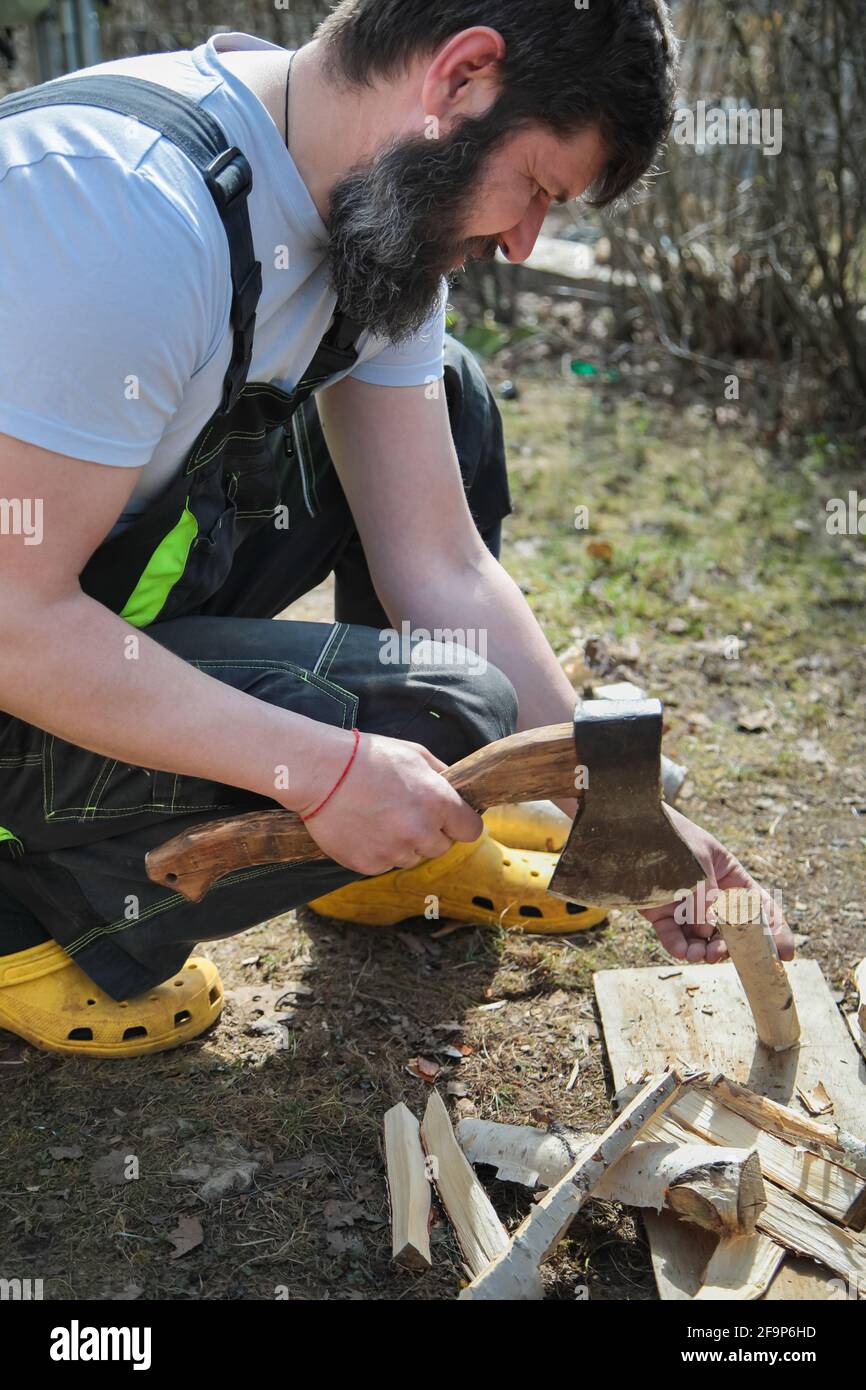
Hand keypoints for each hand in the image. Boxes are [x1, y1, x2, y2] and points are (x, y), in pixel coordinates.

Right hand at [295, 729, 482, 875]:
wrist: (321, 773)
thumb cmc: (368, 758)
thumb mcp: (414, 755)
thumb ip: (442, 776)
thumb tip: (458, 791)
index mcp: (439, 803)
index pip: (471, 831)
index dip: (460, 824)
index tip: (449, 820)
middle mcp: (421, 831)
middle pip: (441, 847)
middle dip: (429, 833)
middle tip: (404, 813)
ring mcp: (394, 851)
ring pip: (412, 857)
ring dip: (403, 844)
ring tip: (379, 818)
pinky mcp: (370, 865)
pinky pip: (384, 864)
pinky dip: (377, 851)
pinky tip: (363, 828)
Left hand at [640, 805, 793, 964]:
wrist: (628, 830)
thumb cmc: (671, 838)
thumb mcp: (697, 865)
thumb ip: (707, 899)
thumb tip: (708, 931)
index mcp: (729, 874)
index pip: (761, 905)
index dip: (776, 929)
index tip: (785, 954)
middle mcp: (711, 893)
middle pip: (731, 929)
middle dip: (730, 947)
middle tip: (721, 955)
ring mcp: (686, 904)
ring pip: (703, 938)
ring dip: (704, 951)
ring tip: (698, 955)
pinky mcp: (661, 912)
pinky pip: (674, 936)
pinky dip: (678, 946)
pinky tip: (681, 951)